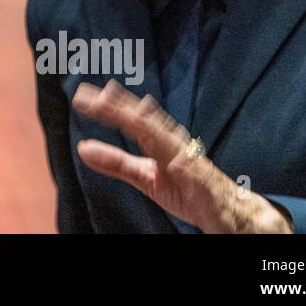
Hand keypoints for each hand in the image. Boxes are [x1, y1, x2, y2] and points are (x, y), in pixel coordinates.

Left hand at [72, 80, 292, 233]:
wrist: (223, 210)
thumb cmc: (183, 187)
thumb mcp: (143, 175)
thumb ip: (116, 162)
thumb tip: (83, 148)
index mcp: (158, 138)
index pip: (131, 116)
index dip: (109, 104)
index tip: (83, 95)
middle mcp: (173, 141)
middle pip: (145, 120)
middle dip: (122, 107)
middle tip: (97, 97)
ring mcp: (190, 159)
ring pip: (167, 138)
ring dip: (148, 125)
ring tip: (126, 115)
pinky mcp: (204, 182)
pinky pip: (193, 172)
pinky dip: (183, 163)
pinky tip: (171, 158)